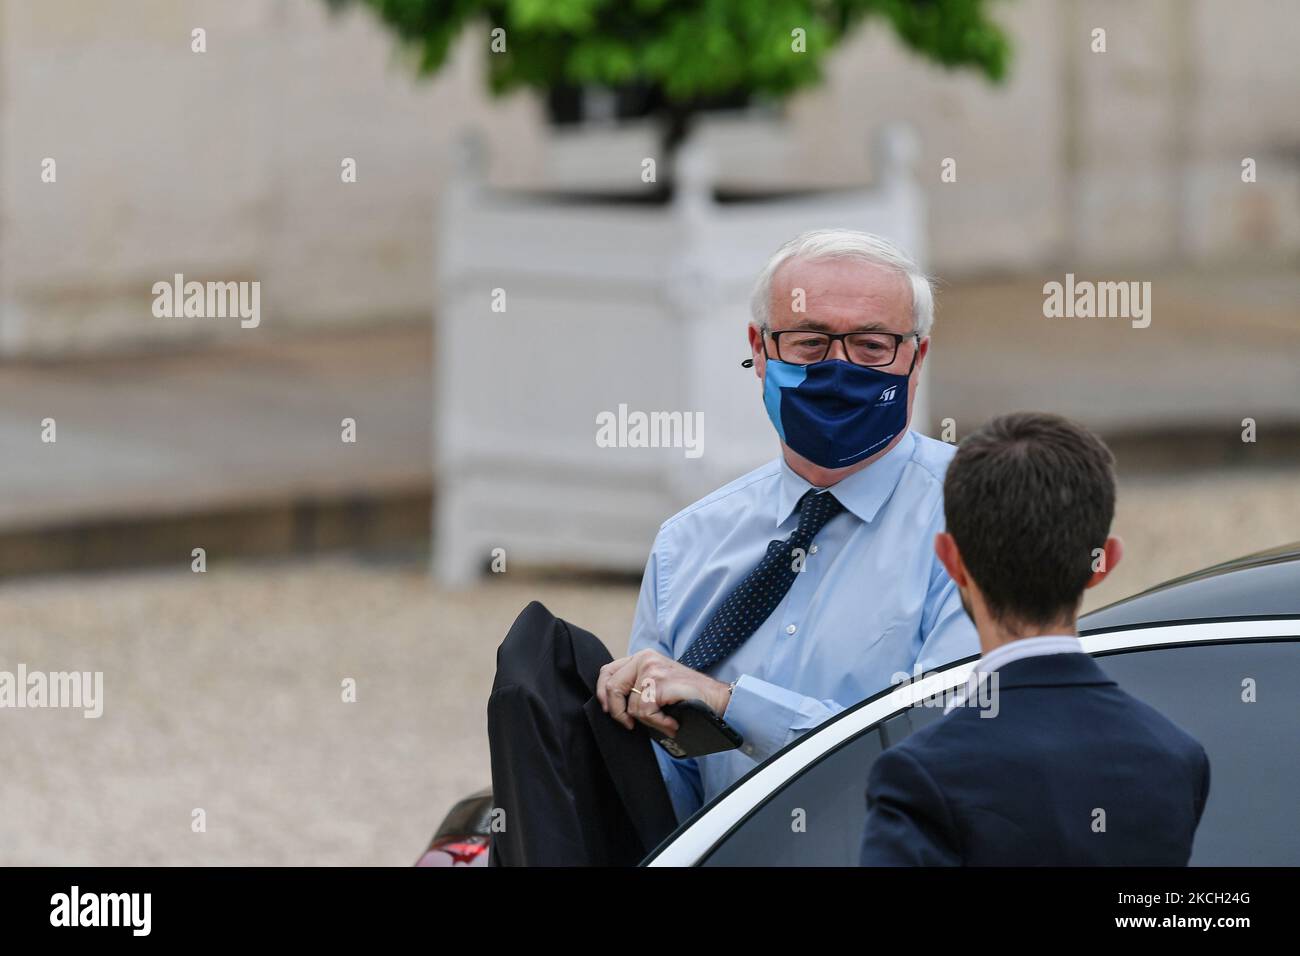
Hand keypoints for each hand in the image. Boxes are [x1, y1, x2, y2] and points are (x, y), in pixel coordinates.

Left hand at [596, 649, 730, 735]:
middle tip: (631, 724)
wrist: (716, 698)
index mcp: (642, 657)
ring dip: (648, 721)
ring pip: (631, 706)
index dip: (603, 692)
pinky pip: (645, 712)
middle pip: (612, 687)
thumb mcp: (657, 683)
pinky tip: (671, 722)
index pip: (608, 671)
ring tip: (665, 721)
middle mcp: (645, 658)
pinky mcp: (659, 683)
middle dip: (618, 712)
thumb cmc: (686, 695)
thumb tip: (611, 704)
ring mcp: (652, 669)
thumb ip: (637, 684)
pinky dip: (658, 723)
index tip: (608, 710)